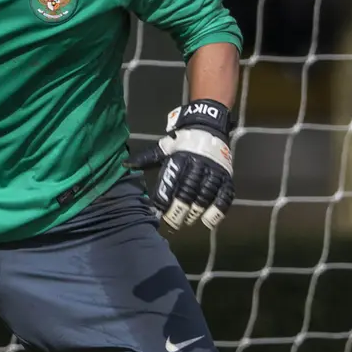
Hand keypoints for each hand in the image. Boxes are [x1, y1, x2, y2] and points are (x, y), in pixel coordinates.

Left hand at [124, 99, 235, 231]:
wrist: (208, 127)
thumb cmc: (181, 142)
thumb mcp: (163, 147)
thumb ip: (146, 158)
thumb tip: (125, 164)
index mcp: (180, 158)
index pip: (170, 181)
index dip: (163, 198)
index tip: (156, 212)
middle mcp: (198, 165)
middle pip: (187, 192)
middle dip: (178, 210)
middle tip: (171, 224)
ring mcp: (214, 172)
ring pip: (205, 196)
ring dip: (195, 212)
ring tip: (186, 221)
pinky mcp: (227, 178)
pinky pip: (225, 197)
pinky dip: (217, 211)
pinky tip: (208, 222)